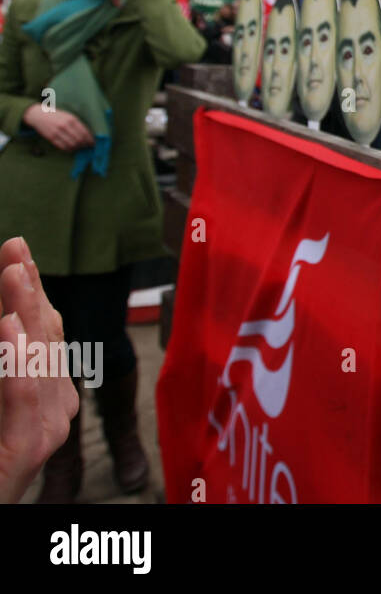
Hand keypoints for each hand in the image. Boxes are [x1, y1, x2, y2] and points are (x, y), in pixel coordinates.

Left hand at [0, 237, 79, 502]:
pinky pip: (23, 396)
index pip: (45, 330)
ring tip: (13, 274)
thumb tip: (6, 317)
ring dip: (25, 312)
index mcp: (48, 393)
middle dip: (29, 290)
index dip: (32, 288)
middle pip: (46, 338)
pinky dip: (16, 360)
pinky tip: (6, 330)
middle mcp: (57, 407)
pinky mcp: (27, 449)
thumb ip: (8, 358)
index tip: (17, 250)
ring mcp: (47, 430)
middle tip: (15, 249)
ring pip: (38, 359)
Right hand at [22, 105, 94, 151]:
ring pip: (72, 144)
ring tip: (80, 147)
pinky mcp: (51, 138)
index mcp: (71, 119)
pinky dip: (69, 149)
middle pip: (79, 140)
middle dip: (85, 144)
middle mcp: (65, 126)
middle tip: (87, 146)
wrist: (38, 115)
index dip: (90, 139)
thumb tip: (88, 134)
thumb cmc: (56, 115)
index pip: (85, 132)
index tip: (93, 143)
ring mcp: (57, 132)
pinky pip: (63, 147)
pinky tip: (72, 148)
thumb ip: (77, 124)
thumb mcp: (68, 115)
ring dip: (78, 148)